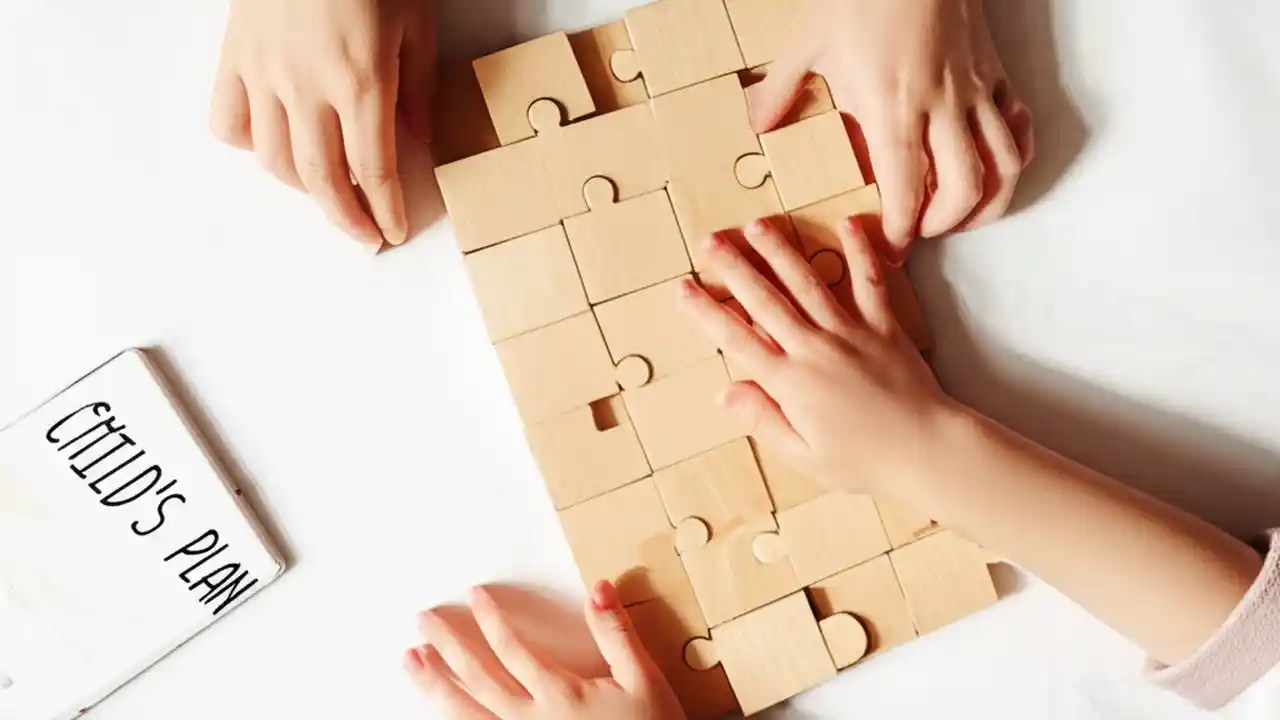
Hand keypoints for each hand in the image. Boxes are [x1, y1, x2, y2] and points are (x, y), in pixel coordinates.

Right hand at [210, 0, 436, 248]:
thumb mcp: (417, 22)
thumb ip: (418, 90)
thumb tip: (419, 143)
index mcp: (362, 82)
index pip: (373, 171)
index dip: (384, 211)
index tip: (393, 232)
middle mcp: (309, 87)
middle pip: (322, 179)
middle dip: (346, 218)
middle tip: (365, 236)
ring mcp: (265, 72)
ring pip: (275, 159)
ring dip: (303, 189)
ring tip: (328, 196)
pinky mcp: (234, 55)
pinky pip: (229, 120)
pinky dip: (249, 145)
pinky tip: (273, 146)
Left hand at [405, 580, 685, 719]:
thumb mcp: (642, 678)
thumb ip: (616, 633)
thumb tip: (598, 586)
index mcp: (560, 695)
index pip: (512, 649)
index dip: (490, 619)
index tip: (472, 595)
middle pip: (478, 679)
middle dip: (447, 647)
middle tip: (423, 622)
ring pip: (467, 714)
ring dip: (436, 687)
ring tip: (412, 662)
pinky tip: (439, 710)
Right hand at [677, 217, 955, 493]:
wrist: (927, 451)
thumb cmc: (865, 462)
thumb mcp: (803, 455)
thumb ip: (763, 419)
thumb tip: (725, 393)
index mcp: (790, 383)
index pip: (736, 339)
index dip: (706, 312)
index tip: (683, 288)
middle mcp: (815, 349)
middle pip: (766, 300)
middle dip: (734, 268)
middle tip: (710, 241)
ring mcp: (851, 333)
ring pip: (807, 283)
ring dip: (780, 251)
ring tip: (757, 225)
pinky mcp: (884, 327)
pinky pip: (869, 282)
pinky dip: (858, 252)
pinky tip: (845, 224)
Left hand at [749, 0, 1033, 257]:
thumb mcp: (807, 40)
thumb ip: (780, 89)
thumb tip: (754, 123)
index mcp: (892, 108)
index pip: (906, 191)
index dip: (900, 233)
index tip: (890, 253)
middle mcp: (941, 106)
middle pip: (964, 189)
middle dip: (943, 225)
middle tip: (919, 234)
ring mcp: (975, 89)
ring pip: (1004, 164)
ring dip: (988, 202)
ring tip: (963, 217)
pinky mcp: (995, 71)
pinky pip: (1018, 126)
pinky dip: (1014, 156)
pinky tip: (995, 167)